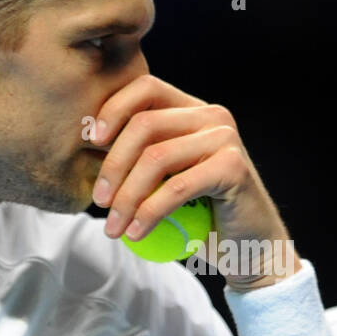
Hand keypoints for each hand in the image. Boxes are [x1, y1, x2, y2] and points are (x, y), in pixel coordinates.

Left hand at [89, 74, 301, 289]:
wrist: (249, 247)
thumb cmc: (203, 217)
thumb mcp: (166, 181)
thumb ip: (140, 160)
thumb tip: (86, 148)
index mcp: (193, 111)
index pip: (146, 88)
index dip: (113, 110)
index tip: (91, 143)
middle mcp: (212, 116)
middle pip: (145, 125)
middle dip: (113, 165)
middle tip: (99, 201)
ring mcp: (225, 138)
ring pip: (156, 158)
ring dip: (126, 196)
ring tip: (113, 227)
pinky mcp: (232, 167)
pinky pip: (177, 187)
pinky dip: (149, 212)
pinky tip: (136, 233)